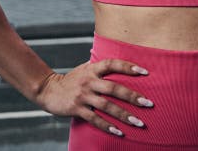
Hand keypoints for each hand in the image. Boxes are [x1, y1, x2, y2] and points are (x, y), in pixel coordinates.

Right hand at [35, 59, 153, 136]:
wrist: (48, 90)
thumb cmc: (72, 79)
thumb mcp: (85, 68)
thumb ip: (101, 67)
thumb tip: (123, 64)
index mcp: (92, 69)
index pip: (113, 64)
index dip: (129, 67)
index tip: (145, 72)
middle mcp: (88, 81)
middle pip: (114, 88)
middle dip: (133, 97)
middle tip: (149, 104)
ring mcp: (82, 96)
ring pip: (107, 106)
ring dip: (124, 115)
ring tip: (139, 122)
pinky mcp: (76, 109)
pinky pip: (95, 119)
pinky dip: (108, 126)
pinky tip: (120, 132)